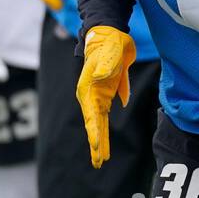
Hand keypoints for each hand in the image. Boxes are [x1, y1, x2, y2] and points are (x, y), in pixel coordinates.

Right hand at [77, 26, 135, 168]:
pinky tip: (104, 144)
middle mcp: (89, 95)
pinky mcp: (105, 96)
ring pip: (98, 124)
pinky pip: (103, 118)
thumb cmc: (108, 43)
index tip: (96, 146)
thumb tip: (103, 76)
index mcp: (88, 88)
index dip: (94, 131)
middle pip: (93, 124)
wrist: (109, 35)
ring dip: (99, 141)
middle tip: (98, 162)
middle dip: (95, 143)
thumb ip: (107, 64)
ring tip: (100, 160)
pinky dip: (103, 132)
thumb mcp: (110, 51)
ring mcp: (97, 96)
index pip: (91, 114)